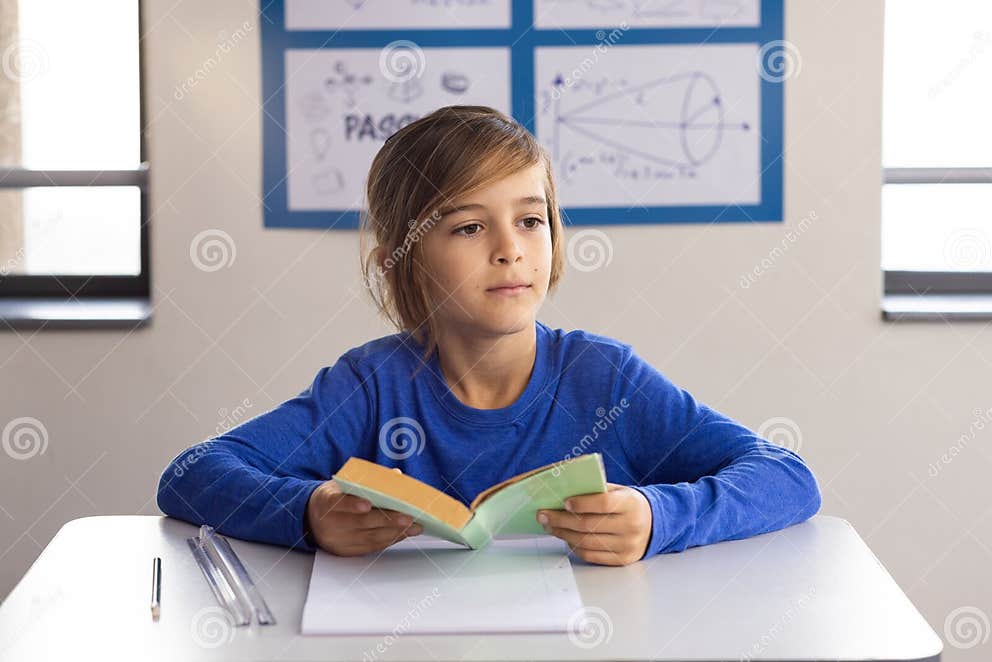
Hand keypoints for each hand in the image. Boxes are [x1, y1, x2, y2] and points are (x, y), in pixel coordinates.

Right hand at [305, 471, 421, 555]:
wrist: (311, 518)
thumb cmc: (333, 497)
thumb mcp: (342, 484)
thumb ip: (368, 479)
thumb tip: (396, 475)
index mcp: (326, 502)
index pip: (338, 503)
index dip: (352, 504)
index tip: (367, 504)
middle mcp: (330, 524)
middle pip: (360, 524)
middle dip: (387, 520)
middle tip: (408, 517)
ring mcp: (338, 541)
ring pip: (369, 538)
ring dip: (395, 532)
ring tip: (414, 526)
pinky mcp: (346, 552)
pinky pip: (371, 547)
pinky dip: (390, 540)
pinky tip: (404, 533)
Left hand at [536, 482, 651, 565]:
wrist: (654, 523)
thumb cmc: (629, 504)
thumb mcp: (619, 491)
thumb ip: (597, 491)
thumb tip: (564, 492)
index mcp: (631, 504)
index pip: (602, 504)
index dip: (581, 504)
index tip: (563, 502)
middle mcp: (631, 526)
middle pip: (589, 525)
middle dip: (561, 520)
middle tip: (543, 515)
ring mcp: (627, 546)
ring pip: (586, 542)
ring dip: (563, 534)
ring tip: (549, 526)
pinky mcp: (621, 560)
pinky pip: (591, 556)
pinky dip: (574, 546)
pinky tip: (565, 537)